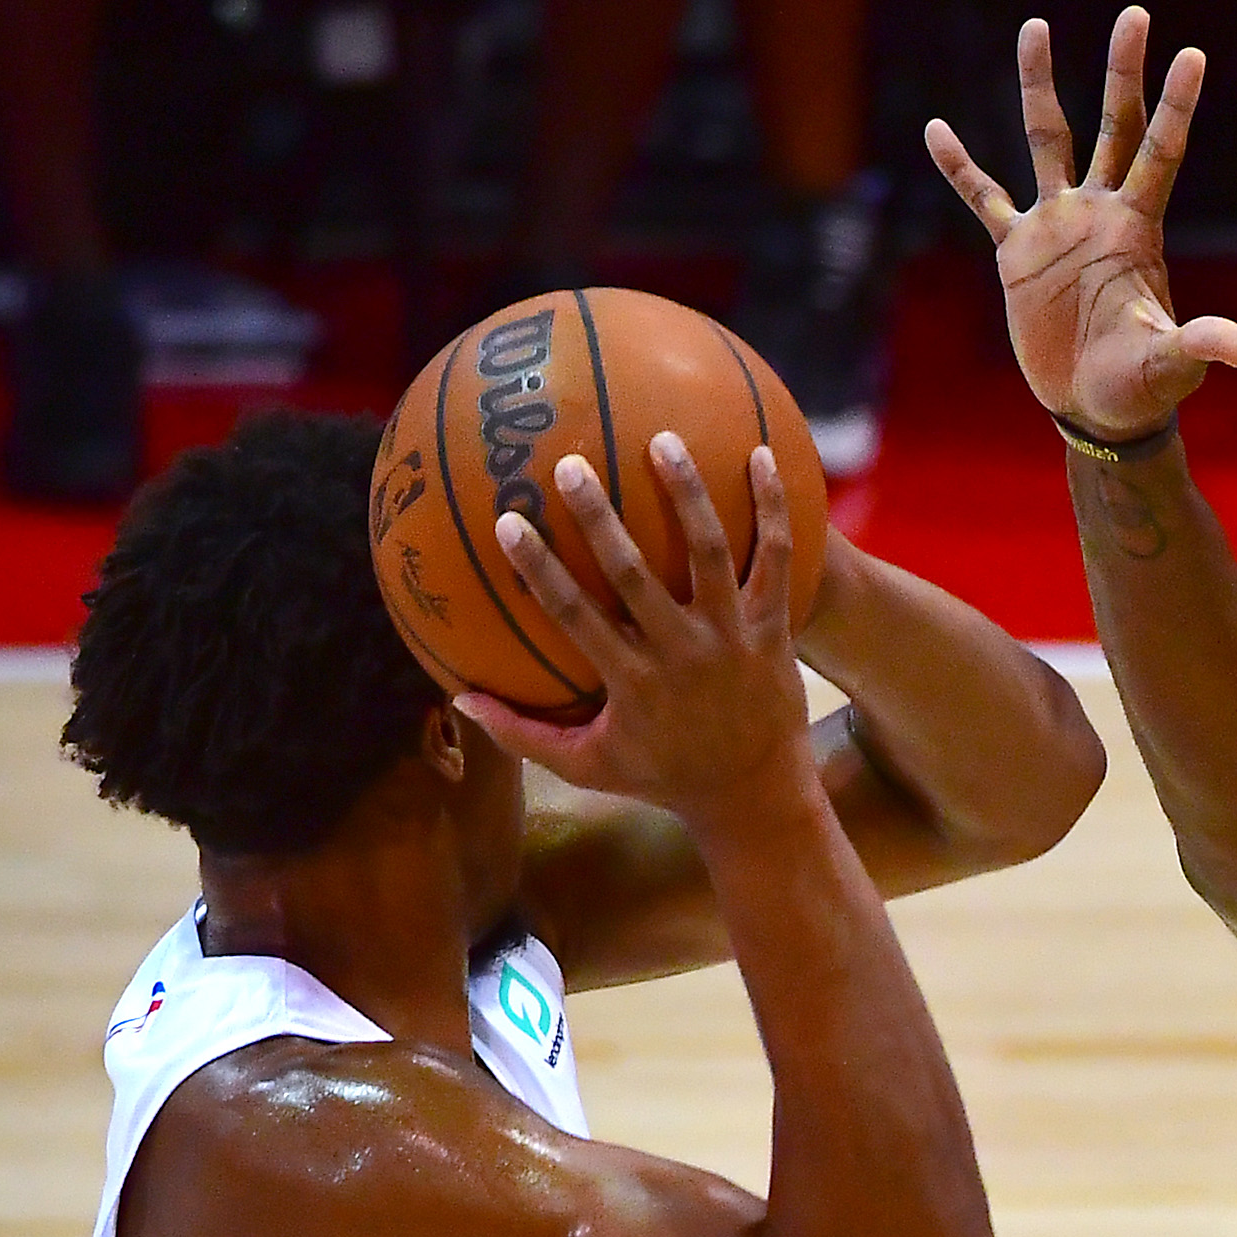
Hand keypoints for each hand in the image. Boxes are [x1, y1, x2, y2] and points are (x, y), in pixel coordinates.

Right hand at [460, 433, 814, 828]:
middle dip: (601, 520)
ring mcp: (733, 636)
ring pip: (710, 553)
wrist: (758, 797)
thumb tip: (457, 697)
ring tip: (665, 439)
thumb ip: (522, 733)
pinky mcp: (776, 628)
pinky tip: (764, 456)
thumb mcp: (590, 767)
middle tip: (570, 464)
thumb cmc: (666, 778)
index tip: (508, 520)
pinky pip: (779, 559)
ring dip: (688, 494)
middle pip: (635, 575)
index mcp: (632, 681)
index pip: (574, 615)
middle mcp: (682, 653)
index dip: (539, 567)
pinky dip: (775, 508)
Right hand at [924, 7, 1236, 437]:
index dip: (1176, 105)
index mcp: (1139, 228)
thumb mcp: (1172, 364)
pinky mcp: (1018, 253)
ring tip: (1036, 26)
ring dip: (1040, 84)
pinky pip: (985, 198)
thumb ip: (1201, 346)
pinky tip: (937, 129)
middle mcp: (1100, 212)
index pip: (1161, 151)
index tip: (1193, 53)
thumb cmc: (1141, 387)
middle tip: (1135, 14)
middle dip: (1123, 71)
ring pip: (1048, 139)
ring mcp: (1058, 226)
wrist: (1096, 410)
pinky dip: (960, 167)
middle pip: (1114, 124)